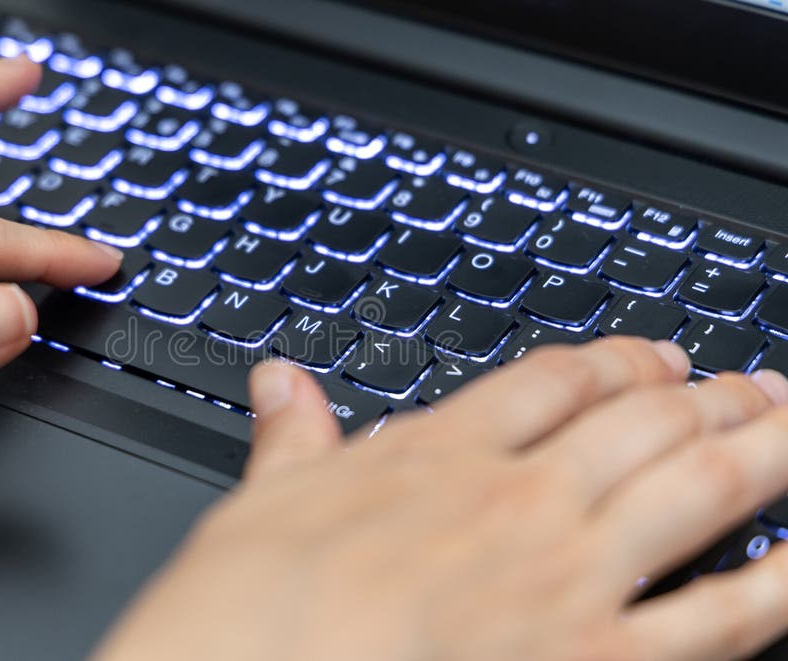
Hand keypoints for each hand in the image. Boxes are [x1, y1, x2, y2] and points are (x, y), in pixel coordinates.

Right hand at [96, 338, 787, 660]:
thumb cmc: (251, 613)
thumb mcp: (259, 506)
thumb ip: (292, 440)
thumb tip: (280, 384)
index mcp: (439, 457)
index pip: (553, 382)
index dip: (615, 362)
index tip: (649, 359)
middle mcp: (515, 503)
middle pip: (640, 423)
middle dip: (705, 397)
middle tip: (748, 383)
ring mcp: (566, 580)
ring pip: (694, 490)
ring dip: (757, 450)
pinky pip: (721, 618)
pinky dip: (779, 582)